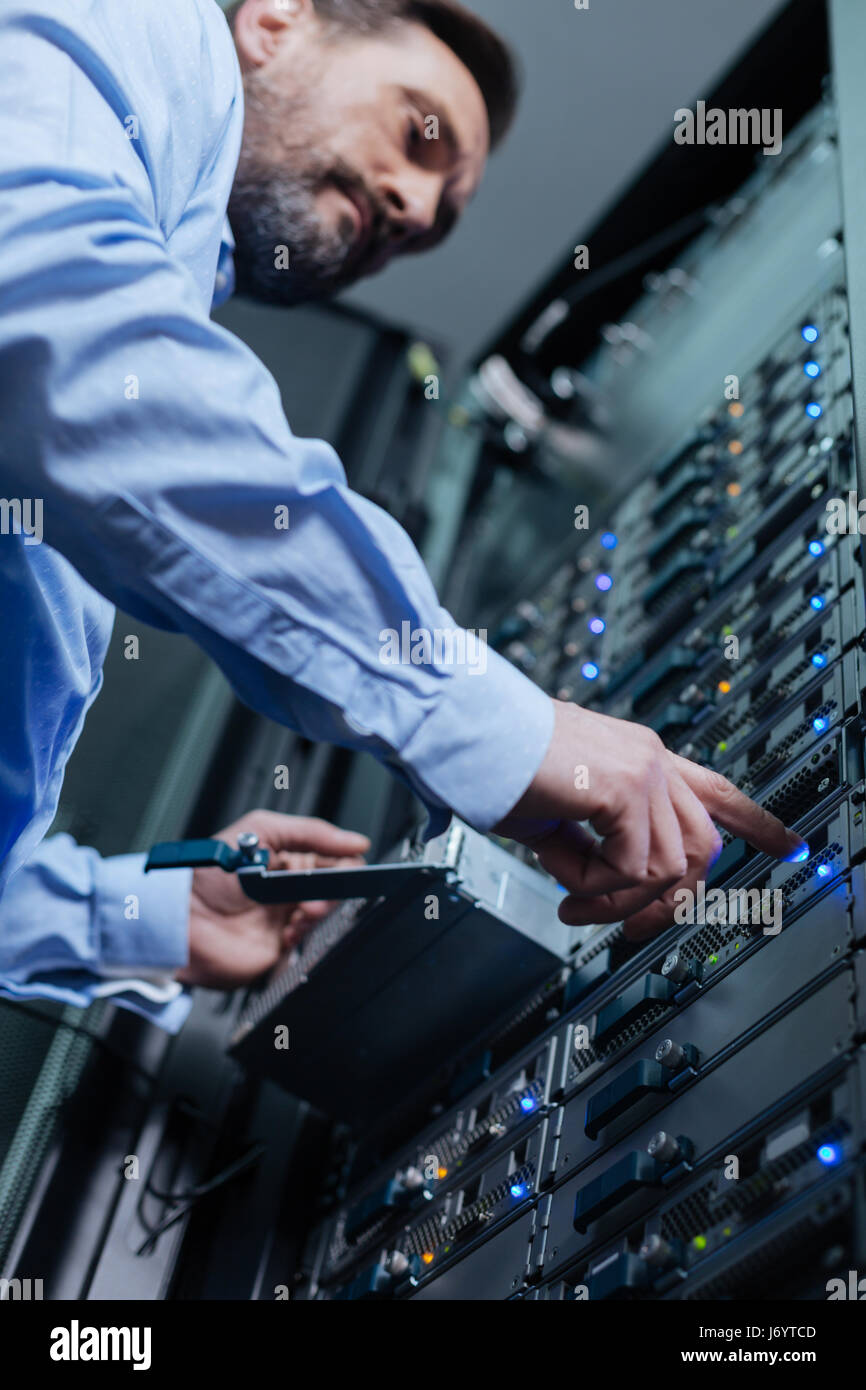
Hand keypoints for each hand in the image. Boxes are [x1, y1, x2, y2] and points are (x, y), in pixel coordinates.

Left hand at [177, 809, 369, 988]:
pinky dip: (306, 936)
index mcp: (290, 857)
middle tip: (315, 896)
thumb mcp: (261, 830)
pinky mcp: (281, 945)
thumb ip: (310, 832)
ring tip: (300, 914)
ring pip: (327, 915)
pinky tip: (289, 931)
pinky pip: (310, 942)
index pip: (335, 858)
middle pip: (337, 888)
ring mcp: (287, 916)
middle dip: (333, 892)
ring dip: (319, 913)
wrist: (183, 918)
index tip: (349, 868)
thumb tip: (352, 840)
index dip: (346, 863)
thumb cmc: (210, 871)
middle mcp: (292, 887)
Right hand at [493, 699, 805, 941]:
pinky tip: (565, 887)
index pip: (718, 788)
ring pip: (669, 869)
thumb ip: (595, 845)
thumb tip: (607, 891)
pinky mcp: (623, 788)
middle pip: (703, 846)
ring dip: (618, 902)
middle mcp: (650, 757)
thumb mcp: (559, 815)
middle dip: (670, 902)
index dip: (759, 822)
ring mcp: (642, 770)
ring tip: (575, 904)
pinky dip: (597, 891)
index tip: (789, 847)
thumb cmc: (497, 765)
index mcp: (640, 756)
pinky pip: (633, 869)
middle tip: (627, 927)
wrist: (465, 733)